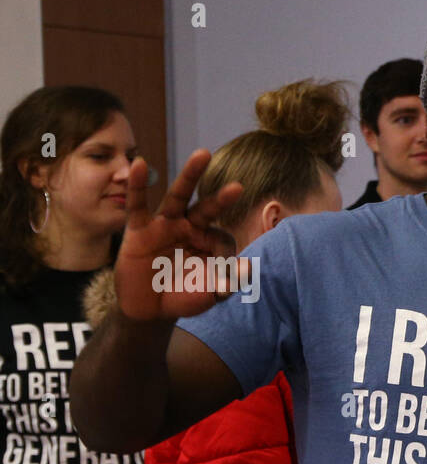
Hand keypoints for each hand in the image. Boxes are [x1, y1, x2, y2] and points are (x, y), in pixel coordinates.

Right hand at [114, 151, 245, 321]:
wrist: (150, 308)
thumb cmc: (184, 296)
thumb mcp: (209, 292)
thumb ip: (228, 280)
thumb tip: (250, 267)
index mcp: (209, 240)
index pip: (223, 239)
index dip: (224, 260)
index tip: (222, 283)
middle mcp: (189, 227)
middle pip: (206, 208)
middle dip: (220, 199)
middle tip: (238, 187)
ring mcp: (164, 225)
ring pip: (177, 197)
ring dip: (190, 176)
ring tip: (203, 155)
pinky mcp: (139, 230)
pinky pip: (138, 205)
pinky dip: (138, 186)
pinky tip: (140, 164)